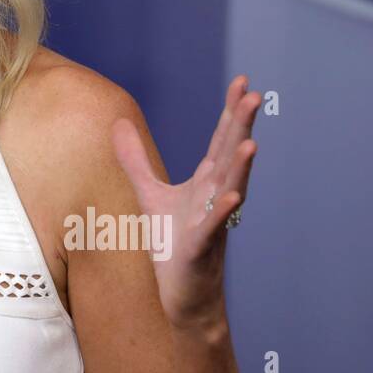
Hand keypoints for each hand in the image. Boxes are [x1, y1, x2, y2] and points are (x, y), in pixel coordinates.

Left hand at [111, 74, 258, 333]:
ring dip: (240, 167)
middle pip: (231, 155)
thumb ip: (135, 160)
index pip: (222, 139)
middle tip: (254, 96)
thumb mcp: (149, 193)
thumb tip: (118, 123)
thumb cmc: (172, 241)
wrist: (180, 290)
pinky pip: (214, 227)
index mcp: (207, 181)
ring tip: (251, 143)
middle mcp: (216, 196)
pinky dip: (223, 212)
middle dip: (242, 126)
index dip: (231, 111)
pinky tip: (232, 196)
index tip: (242, 82)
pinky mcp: (201, 247)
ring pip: (231, 189)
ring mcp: (212, 221)